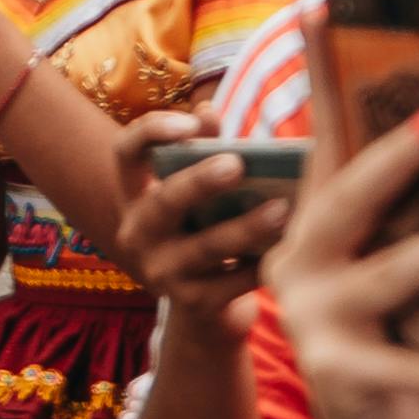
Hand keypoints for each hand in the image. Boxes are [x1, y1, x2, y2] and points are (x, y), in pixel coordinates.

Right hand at [112, 116, 288, 348]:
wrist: (205, 310)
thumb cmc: (208, 231)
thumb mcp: (201, 194)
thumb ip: (206, 151)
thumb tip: (210, 109)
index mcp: (135, 195)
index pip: (125, 153)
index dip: (150, 132)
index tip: (190, 122)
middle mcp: (138, 233)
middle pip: (163, 202)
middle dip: (199, 181)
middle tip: (237, 163)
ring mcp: (161, 272)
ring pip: (205, 247)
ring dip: (246, 227)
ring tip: (283, 210)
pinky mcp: (192, 304)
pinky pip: (233, 283)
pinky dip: (264, 265)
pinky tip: (292, 251)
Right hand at [265, 99, 418, 418]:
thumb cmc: (408, 344)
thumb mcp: (405, 272)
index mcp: (310, 232)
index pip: (320, 144)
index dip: (320, 78)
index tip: (322, 8)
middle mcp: (296, 268)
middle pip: (344, 198)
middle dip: (396, 152)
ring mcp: (313, 323)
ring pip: (387, 276)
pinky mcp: (346, 378)